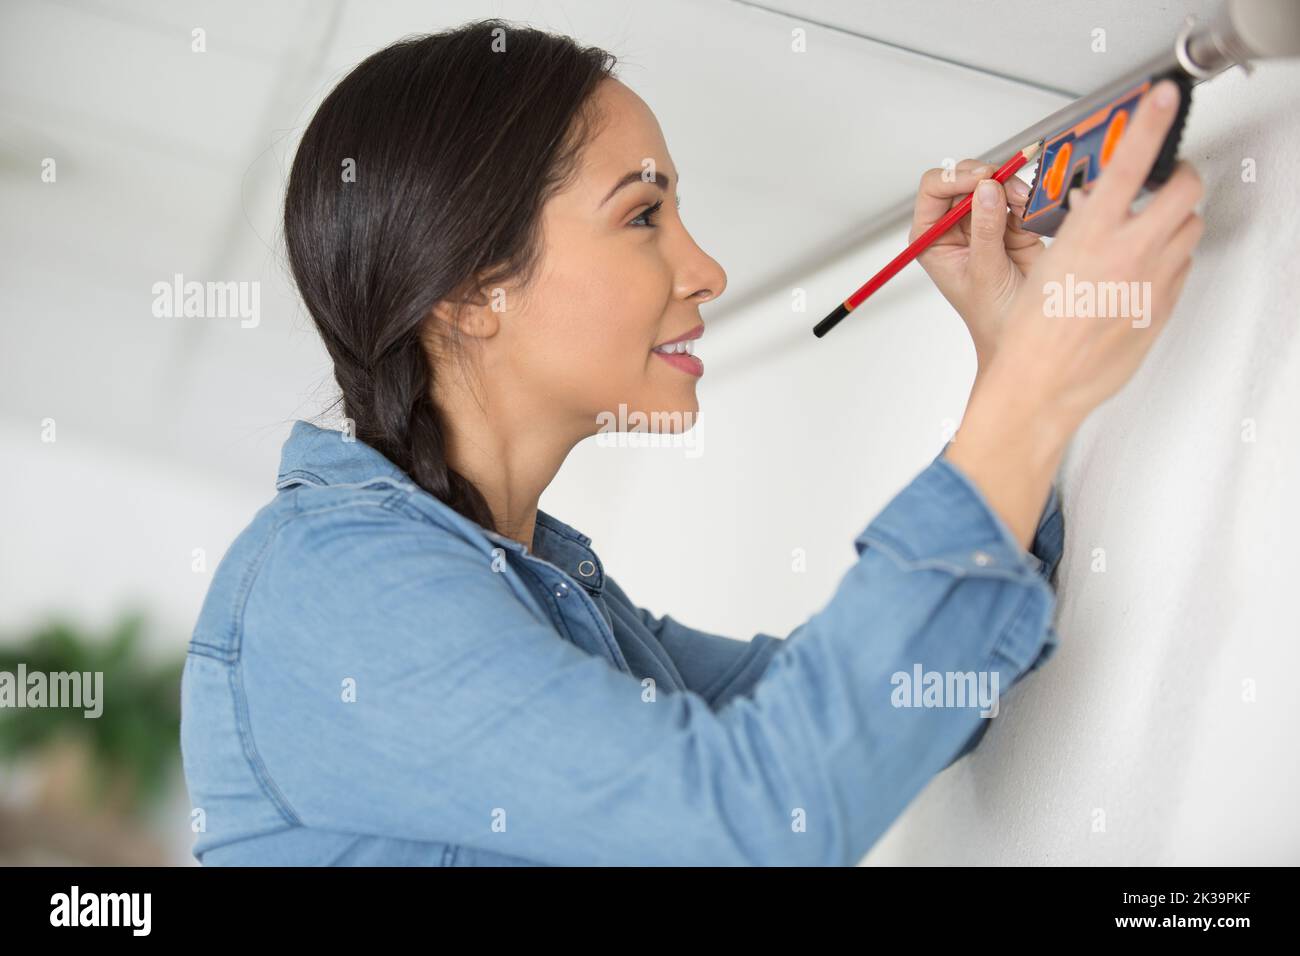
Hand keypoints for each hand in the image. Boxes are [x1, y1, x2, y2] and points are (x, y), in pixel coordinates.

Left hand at [910, 158, 1046, 371]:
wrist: (1022, 329)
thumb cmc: (991, 314)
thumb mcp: (985, 272)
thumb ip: (985, 230)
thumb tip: (986, 190)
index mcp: (931, 238)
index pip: (932, 190)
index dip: (954, 178)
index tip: (982, 179)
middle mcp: (952, 226)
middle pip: (963, 180)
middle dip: (987, 178)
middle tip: (1008, 185)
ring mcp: (982, 221)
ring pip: (992, 183)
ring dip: (1010, 186)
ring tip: (1024, 204)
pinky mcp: (1009, 223)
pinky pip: (1016, 195)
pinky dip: (1026, 198)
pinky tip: (1031, 212)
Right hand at [990, 78, 1203, 426]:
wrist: (1042, 382)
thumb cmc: (1032, 332)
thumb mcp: (1045, 263)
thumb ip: (1081, 229)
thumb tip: (1098, 206)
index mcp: (1093, 235)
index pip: (1131, 161)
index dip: (1152, 122)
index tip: (1164, 98)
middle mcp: (1130, 252)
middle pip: (1184, 190)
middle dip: (1178, 177)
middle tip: (1163, 179)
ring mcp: (1153, 280)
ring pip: (1189, 228)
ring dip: (1173, 219)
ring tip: (1144, 230)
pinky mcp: (1163, 306)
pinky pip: (1182, 267)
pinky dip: (1168, 258)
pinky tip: (1140, 269)